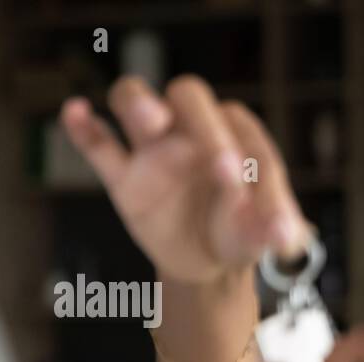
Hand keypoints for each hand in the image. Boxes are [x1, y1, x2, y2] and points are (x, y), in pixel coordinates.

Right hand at [59, 74, 311, 283]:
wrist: (208, 262)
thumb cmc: (242, 233)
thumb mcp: (264, 235)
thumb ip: (275, 230)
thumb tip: (287, 240)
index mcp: (236, 135)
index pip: (244, 134)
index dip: (254, 164)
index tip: (254, 200)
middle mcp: (193, 129)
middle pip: (189, 97)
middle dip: (205, 125)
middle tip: (223, 167)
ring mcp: (154, 148)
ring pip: (135, 100)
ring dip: (140, 103)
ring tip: (151, 120)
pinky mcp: (124, 175)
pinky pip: (98, 144)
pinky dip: (84, 127)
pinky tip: (76, 113)